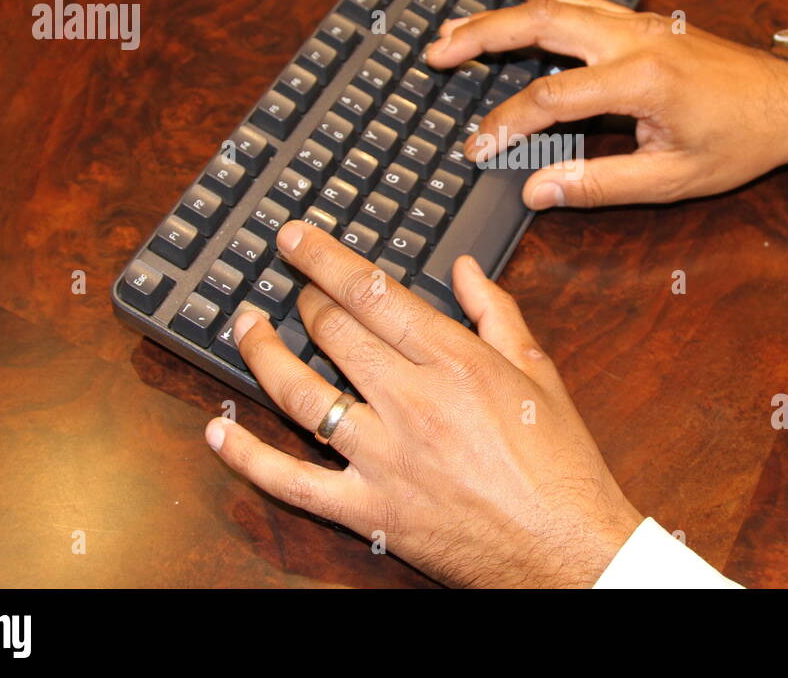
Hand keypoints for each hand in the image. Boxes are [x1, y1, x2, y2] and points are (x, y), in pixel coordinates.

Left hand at [204, 219, 642, 587]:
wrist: (568, 550)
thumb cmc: (560, 464)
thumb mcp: (539, 371)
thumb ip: (496, 312)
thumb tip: (464, 268)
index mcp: (455, 361)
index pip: (371, 292)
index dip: (323, 258)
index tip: (294, 238)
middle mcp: (412, 402)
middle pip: (332, 332)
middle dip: (302, 298)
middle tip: (288, 284)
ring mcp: (383, 458)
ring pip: (300, 395)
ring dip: (262, 354)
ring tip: (245, 327)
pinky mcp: (367, 510)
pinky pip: (290, 482)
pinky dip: (247, 456)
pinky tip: (219, 431)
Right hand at [424, 0, 787, 208]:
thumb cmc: (741, 140)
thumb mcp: (673, 179)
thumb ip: (600, 184)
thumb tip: (537, 192)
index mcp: (639, 80)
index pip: (550, 98)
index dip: (505, 124)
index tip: (477, 147)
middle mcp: (633, 39)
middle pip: (538, 26)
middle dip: (480, 38)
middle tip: (435, 54)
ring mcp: (638, 22)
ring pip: (555, 4)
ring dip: (500, 13)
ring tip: (454, 27)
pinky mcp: (642, 20)